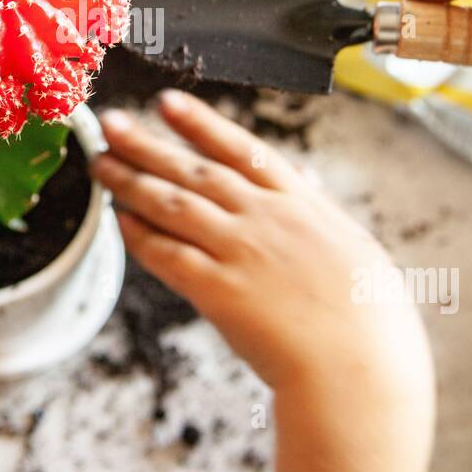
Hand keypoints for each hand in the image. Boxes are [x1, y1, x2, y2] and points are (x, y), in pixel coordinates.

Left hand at [93, 88, 431, 403]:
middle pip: (195, 170)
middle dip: (147, 144)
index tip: (167, 102)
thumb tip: (307, 177)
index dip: (200, 123)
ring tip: (101, 163)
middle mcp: (266, 219)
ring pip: (174, 205)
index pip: (241, 149)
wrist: (359, 370)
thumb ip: (321, 209)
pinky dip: (141, 235)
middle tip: (110, 123)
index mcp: (302, 204)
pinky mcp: (219, 292)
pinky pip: (169, 255)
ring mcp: (241, 252)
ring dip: (131, 181)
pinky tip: (120, 220)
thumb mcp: (356, 246)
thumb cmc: (370, 318)